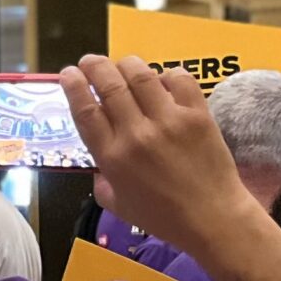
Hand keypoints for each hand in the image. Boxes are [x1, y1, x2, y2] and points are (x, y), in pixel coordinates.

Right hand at [60, 56, 257, 258]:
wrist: (213, 218)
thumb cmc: (163, 217)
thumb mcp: (118, 206)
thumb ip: (101, 182)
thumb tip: (98, 165)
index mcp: (113, 157)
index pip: (86, 110)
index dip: (73, 86)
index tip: (68, 73)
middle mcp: (136, 134)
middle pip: (109, 85)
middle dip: (95, 66)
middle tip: (90, 61)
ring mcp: (168, 122)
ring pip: (140, 74)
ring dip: (126, 64)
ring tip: (123, 65)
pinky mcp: (197, 115)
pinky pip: (179, 79)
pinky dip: (167, 73)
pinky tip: (163, 81)